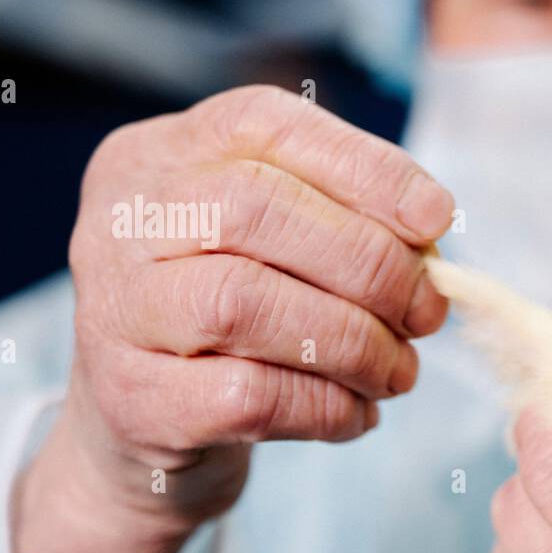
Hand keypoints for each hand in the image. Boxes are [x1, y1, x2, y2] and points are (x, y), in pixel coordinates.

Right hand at [13, 85, 452, 552]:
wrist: (146, 427)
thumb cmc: (236, 319)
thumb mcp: (278, 246)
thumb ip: (344, 220)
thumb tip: (430, 236)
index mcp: (161, 156)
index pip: (264, 124)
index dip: (365, 168)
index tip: (437, 219)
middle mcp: (120, 220)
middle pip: (255, 207)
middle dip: (370, 263)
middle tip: (426, 313)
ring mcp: (114, 311)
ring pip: (245, 303)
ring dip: (354, 343)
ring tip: (397, 371)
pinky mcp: (132, 402)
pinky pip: (247, 396)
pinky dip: (326, 407)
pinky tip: (356, 414)